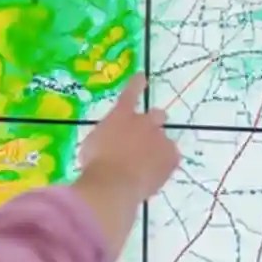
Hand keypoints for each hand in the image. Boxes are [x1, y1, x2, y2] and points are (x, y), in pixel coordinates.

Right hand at [71, 74, 179, 247]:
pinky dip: (163, 165)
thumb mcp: (90, 147)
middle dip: (153, 123)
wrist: (114, 184)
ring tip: (145, 167)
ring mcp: (160, 139)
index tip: (142, 77)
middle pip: (157, 115)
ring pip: (164, 140)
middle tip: (145, 137)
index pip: (130, 93)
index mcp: (120, 115)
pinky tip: (153, 176)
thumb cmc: (95, 164)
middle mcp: (144, 122)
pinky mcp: (171, 158)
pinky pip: (170, 159)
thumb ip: (103, 140)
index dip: (136, 84)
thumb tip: (106, 145)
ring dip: (156, 148)